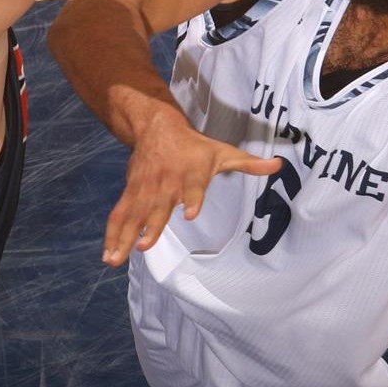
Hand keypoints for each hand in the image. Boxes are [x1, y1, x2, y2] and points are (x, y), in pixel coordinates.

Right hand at [103, 113, 282, 265]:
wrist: (157, 127)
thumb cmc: (194, 146)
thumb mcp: (222, 152)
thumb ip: (248, 164)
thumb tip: (279, 165)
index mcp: (191, 173)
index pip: (194, 188)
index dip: (192, 199)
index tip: (190, 214)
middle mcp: (167, 183)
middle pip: (158, 206)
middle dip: (151, 226)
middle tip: (145, 246)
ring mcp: (146, 189)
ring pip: (134, 215)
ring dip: (125, 238)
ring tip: (115, 260)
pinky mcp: (131, 192)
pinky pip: (120, 215)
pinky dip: (112, 234)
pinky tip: (108, 256)